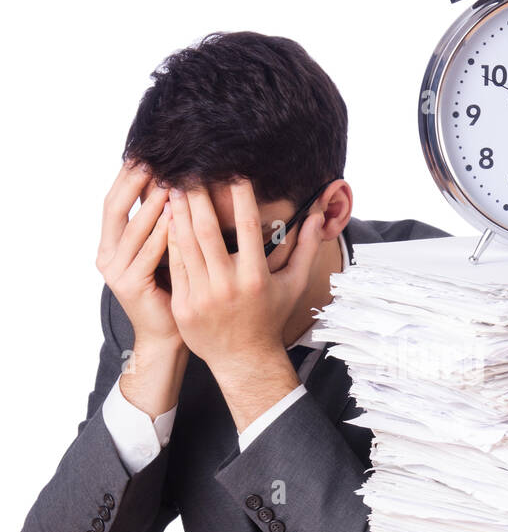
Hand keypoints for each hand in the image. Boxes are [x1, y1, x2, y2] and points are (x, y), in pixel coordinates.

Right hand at [96, 162, 181, 348]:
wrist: (167, 336)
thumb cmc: (171, 291)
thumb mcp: (163, 250)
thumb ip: (161, 222)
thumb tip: (173, 182)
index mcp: (111, 244)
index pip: (115, 201)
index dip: (128, 176)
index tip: (146, 152)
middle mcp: (107, 255)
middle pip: (115, 208)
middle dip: (133, 182)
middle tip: (152, 158)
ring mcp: (115, 271)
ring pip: (133, 229)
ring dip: (150, 204)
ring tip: (168, 181)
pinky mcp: (130, 285)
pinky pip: (147, 253)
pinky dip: (161, 232)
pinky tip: (177, 216)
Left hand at [166, 180, 325, 431]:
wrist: (243, 360)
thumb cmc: (269, 319)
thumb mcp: (293, 285)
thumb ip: (306, 248)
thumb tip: (318, 215)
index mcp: (255, 277)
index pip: (249, 227)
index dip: (240, 196)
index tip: (233, 172)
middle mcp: (227, 285)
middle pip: (207, 231)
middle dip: (198, 197)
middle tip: (190, 172)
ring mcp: (202, 296)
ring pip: (185, 245)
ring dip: (178, 213)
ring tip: (174, 188)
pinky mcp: (183, 305)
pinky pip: (174, 265)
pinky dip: (169, 240)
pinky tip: (166, 220)